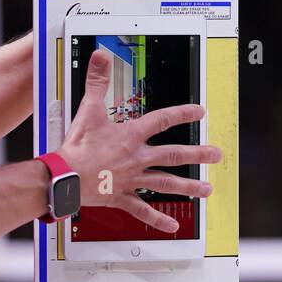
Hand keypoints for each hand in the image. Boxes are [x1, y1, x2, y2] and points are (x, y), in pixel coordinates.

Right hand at [57, 48, 220, 232]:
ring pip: (166, 184)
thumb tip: (101, 56)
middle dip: (198, 154)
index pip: (163, 120)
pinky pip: (143, 211)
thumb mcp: (88, 109)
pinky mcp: (122, 197)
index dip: (183, 114)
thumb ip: (97, 81)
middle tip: (216, 155)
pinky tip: (174, 225)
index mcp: (131, 136)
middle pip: (174, 155)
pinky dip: (158, 219)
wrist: (65, 176)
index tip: (200, 113)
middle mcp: (137, 158)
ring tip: (207, 191)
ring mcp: (132, 179)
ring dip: (188, 187)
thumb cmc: (77, 146)